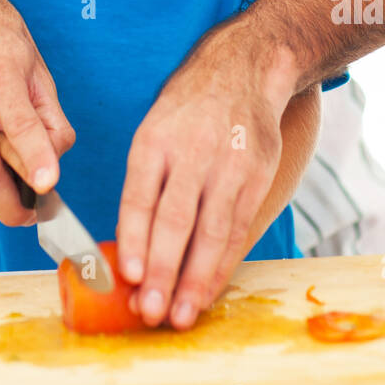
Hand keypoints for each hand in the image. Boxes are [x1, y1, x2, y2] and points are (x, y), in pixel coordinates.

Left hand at [116, 30, 292, 329]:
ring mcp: (227, 165)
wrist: (243, 70)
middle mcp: (191, 151)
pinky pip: (237, 228)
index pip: (140, 196)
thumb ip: (144, 184)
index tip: (127, 275)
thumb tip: (130, 246)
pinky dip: (222, 264)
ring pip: (210, 232)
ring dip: (195, 279)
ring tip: (181, 315)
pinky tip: (209, 289)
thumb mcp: (154, 130)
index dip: (134, 238)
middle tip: (150, 311)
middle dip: (162, 271)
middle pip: (175, 220)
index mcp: (154, 139)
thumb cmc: (188, 109)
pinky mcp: (256, 175)